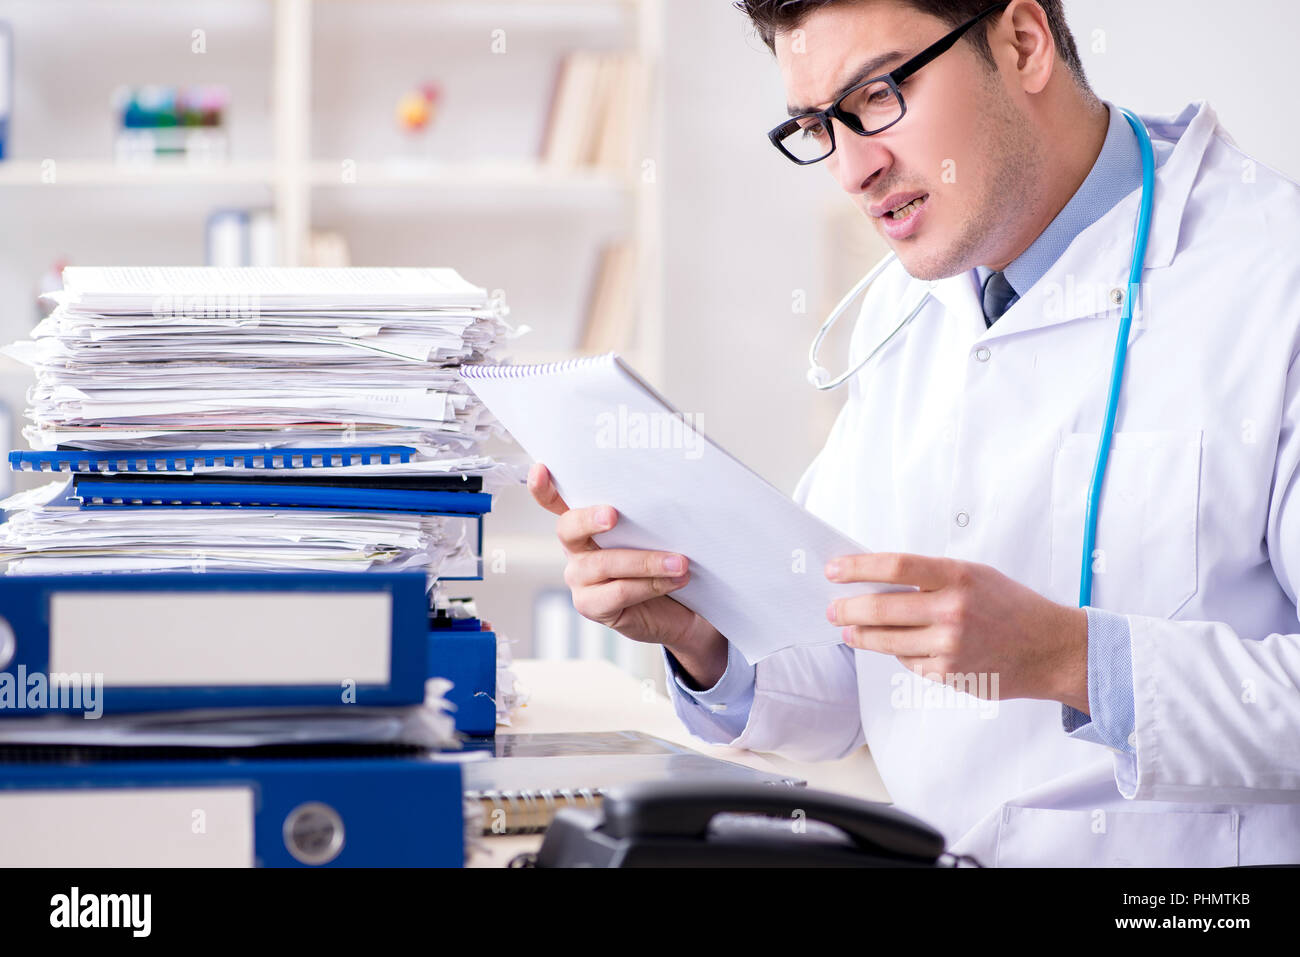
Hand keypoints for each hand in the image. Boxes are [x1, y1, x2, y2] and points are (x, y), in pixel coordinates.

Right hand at [528, 463, 727, 685]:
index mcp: (586, 524)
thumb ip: (647, 517)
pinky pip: (618, 593)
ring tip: (679, 562)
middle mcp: (575, 550)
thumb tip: (664, 495)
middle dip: (589, 519)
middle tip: (614, 515)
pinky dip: (650, 585)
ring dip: (646, 561)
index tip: (541, 469)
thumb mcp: (655, 534)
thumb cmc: (665, 564)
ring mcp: (579, 579)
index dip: (543, 487)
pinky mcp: (592, 606)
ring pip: (603, 563)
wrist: (681, 610)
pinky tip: (675, 580)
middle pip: (569, 529)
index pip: (555, 501)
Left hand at [825, 553, 1088, 710]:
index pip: (894, 566)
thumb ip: (931, 577)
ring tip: (849, 630)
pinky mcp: (948, 673)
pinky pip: (908, 662)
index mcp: (957, 576)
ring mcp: (949, 645)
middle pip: (880, 608)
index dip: (857, 568)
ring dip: (861, 635)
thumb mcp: (974, 576)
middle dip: (847, 609)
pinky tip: (897, 647)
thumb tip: (878, 580)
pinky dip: (899, 654)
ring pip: (886, 641)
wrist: (1050, 648)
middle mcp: (952, 610)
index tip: (833, 570)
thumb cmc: (1010, 606)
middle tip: (832, 609)